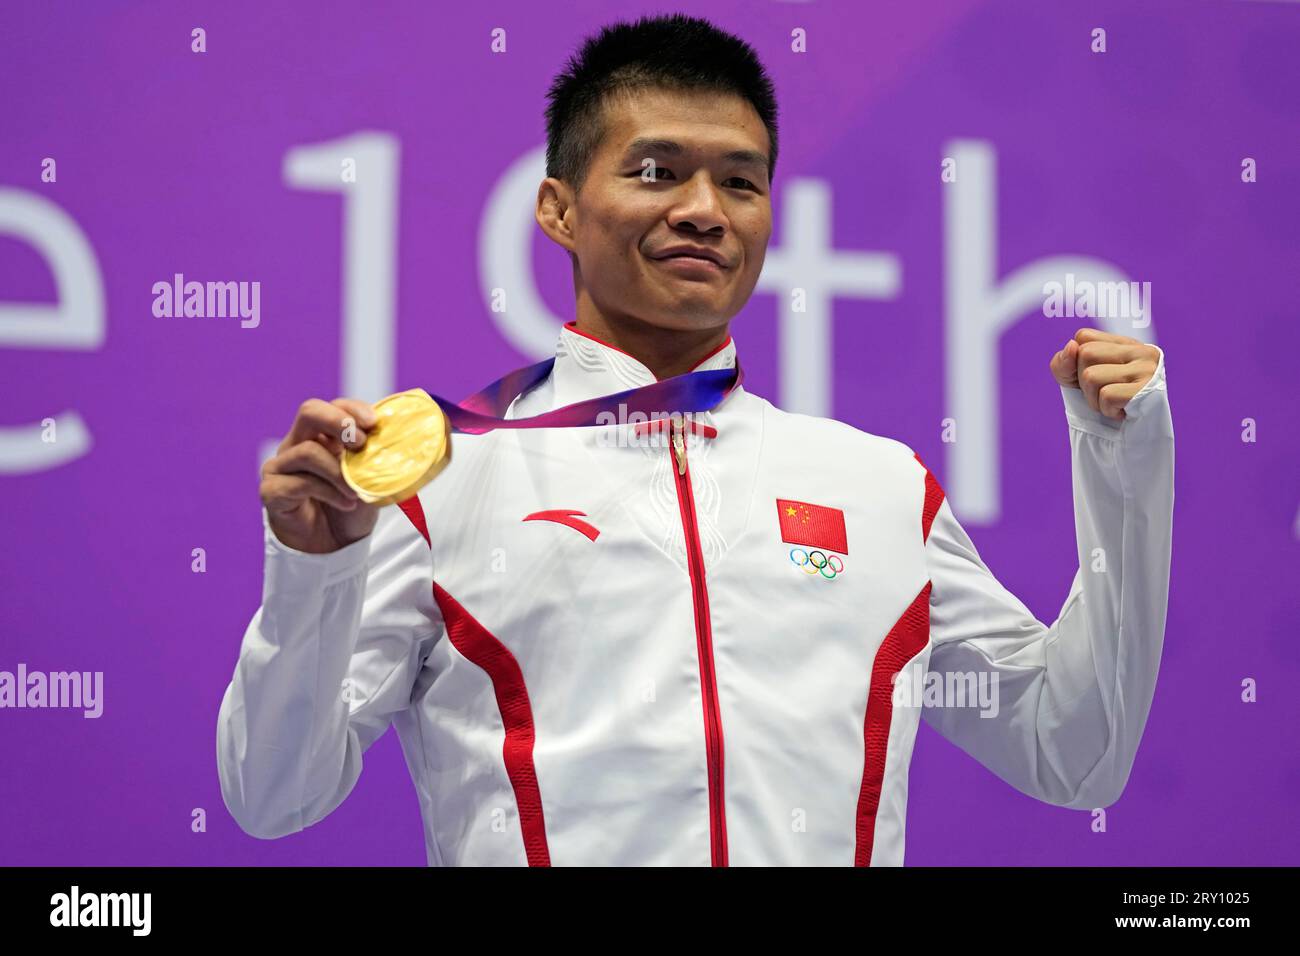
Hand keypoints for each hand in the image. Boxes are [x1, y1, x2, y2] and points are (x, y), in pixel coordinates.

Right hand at [260, 398, 380, 552]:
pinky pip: (299, 483)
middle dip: (338, 422)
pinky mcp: (271, 490)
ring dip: (339, 472)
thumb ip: (376, 459)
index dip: (353, 409)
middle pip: (309, 412)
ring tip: (357, 491)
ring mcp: (280, 466)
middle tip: (360, 444)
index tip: (373, 423)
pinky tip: (346, 504)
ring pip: (307, 452)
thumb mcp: (370, 480)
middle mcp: (297, 444)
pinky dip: (328, 493)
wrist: (334, 546)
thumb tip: (395, 442)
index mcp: (322, 436)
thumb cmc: (351, 507)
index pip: (334, 406)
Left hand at [1049, 328, 1160, 420]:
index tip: (1092, 380)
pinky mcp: (1149, 390)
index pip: (1083, 336)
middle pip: (1086, 354)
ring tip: (1113, 404)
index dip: (1076, 362)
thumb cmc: (1103, 407)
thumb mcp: (1074, 381)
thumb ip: (1063, 363)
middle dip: (1084, 383)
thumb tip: (1071, 346)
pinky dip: (1107, 410)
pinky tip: (1122, 412)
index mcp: (1125, 344)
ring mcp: (1148, 369)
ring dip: (1094, 399)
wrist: (1129, 443)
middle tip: (1104, 395)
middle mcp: (1141, 351)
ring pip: (1092, 376)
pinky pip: (1106, 396)